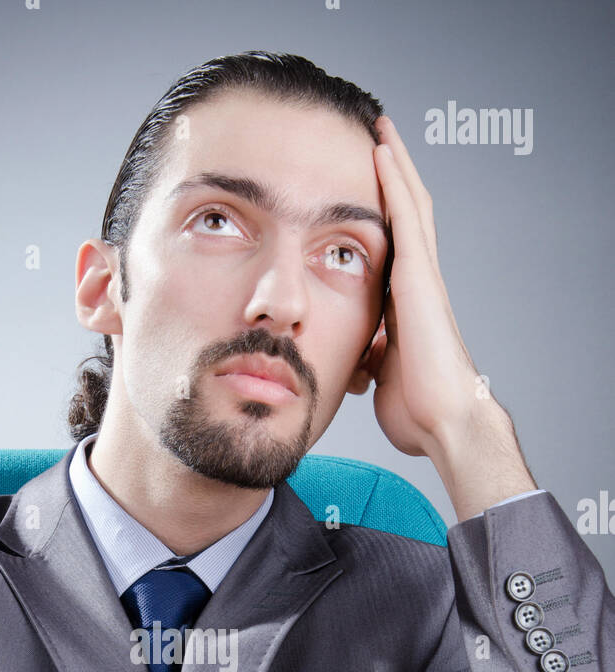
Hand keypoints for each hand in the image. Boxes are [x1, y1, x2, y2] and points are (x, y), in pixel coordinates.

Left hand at [364, 115, 496, 458]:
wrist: (442, 419)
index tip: (362, 185)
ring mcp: (421, 276)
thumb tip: (354, 362)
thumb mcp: (378, 374)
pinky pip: (407, 217)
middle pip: (405, 216)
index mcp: (405, 305)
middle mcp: (416, 284)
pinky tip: (382, 150)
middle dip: (390, 178)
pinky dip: (395, 182)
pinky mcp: (419, 277)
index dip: (382, 213)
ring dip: (395, 165)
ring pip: (410, 205)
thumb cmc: (416, 406)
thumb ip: (368, 356)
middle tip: (374, 137)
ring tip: (379, 127)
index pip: (393, 246)